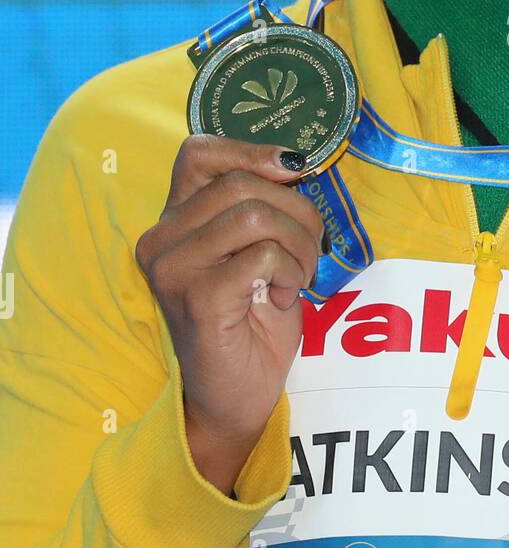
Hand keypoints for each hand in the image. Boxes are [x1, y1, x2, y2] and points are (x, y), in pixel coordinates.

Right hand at [135, 136, 323, 493]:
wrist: (236, 396)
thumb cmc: (253, 320)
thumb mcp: (258, 248)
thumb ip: (262, 204)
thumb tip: (296, 161)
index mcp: (174, 218)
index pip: (200, 151)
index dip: (253, 151)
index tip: (296, 171)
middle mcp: (161, 238)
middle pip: (241, 182)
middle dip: (297, 208)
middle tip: (310, 247)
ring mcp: (173, 268)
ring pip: (254, 215)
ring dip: (298, 241)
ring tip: (299, 274)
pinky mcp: (197, 299)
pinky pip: (262, 256)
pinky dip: (290, 270)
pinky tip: (285, 296)